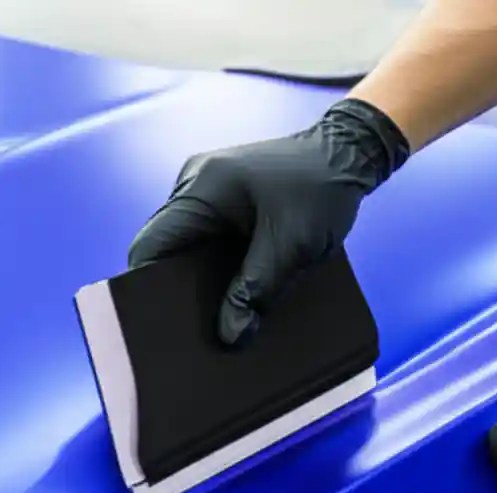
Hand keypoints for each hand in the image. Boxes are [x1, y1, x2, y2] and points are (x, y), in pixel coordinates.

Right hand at [128, 99, 408, 344]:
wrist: (348, 151)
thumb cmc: (322, 190)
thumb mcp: (292, 248)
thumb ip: (255, 292)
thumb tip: (229, 337)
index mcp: (201, 188)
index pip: (151, 244)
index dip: (148, 285)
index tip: (161, 322)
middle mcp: (194, 182)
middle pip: (166, 245)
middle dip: (175, 285)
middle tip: (191, 327)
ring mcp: (206, 185)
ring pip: (186, 242)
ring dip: (198, 274)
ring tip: (212, 311)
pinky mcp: (223, 192)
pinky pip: (205, 232)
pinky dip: (215, 261)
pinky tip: (231, 286)